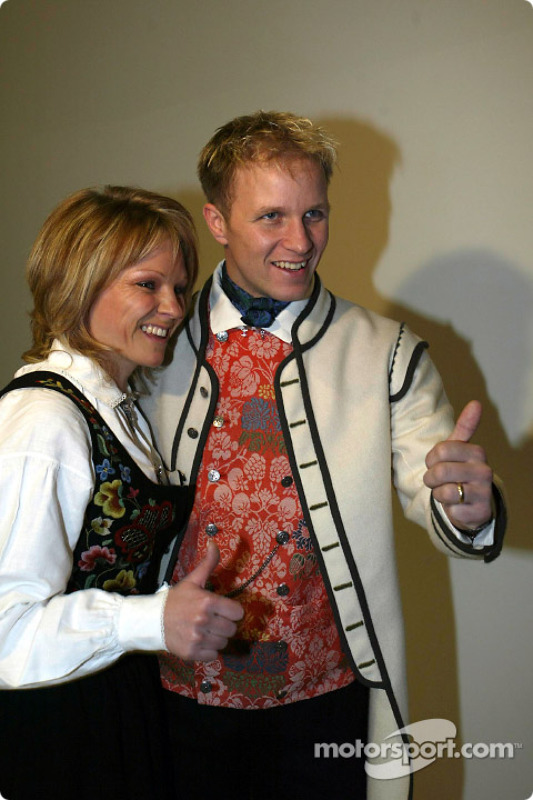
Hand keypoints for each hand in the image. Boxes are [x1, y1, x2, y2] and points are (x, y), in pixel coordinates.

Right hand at [163, 542, 243, 660]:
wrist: (151, 620)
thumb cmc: (175, 600)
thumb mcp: (192, 580)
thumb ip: (208, 563)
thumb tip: (214, 543)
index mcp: (207, 601)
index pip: (238, 612)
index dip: (232, 611)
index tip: (222, 610)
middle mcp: (204, 620)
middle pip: (232, 629)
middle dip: (224, 625)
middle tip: (211, 620)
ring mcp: (198, 638)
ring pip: (223, 643)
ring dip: (216, 638)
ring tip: (204, 630)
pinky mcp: (192, 653)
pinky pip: (213, 655)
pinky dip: (208, 650)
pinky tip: (198, 641)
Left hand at [423, 400, 492, 529]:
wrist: (472, 504)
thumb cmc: (460, 472)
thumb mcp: (459, 449)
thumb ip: (465, 426)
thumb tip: (476, 403)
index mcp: (477, 452)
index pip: (441, 450)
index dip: (431, 459)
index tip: (436, 463)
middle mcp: (484, 471)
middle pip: (440, 471)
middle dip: (430, 478)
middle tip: (437, 480)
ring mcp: (483, 492)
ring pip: (444, 491)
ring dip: (438, 493)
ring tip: (447, 492)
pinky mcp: (480, 512)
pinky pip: (451, 509)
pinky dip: (448, 508)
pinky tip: (457, 505)